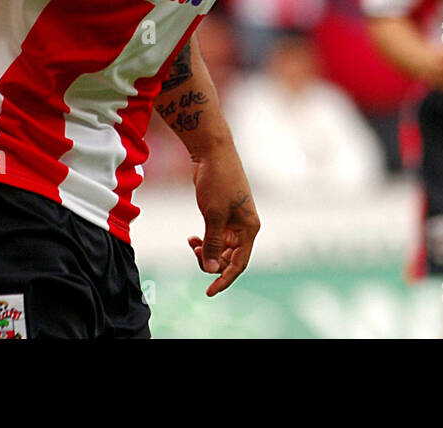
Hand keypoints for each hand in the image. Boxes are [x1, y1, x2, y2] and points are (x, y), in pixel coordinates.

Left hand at [187, 145, 259, 296]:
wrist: (212, 152)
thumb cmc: (217, 181)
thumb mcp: (213, 215)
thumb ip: (214, 245)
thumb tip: (212, 270)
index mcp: (250, 228)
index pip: (239, 263)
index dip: (224, 279)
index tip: (209, 292)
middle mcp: (245, 227)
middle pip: (230, 258)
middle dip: (212, 261)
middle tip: (194, 253)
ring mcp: (234, 220)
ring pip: (222, 249)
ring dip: (207, 251)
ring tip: (192, 243)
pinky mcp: (223, 214)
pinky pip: (216, 237)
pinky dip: (204, 241)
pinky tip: (192, 238)